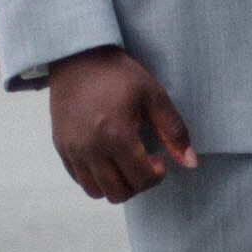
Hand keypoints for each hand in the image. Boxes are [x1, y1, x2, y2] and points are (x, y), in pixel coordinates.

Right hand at [47, 46, 196, 202]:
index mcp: (116, 135)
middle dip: (138, 184)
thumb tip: (191, 163)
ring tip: (125, 163)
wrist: (78, 59)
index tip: (158, 159)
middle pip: (118, 193)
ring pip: (96, 191)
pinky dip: (96, 178)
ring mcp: (72, 149)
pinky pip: (79, 179)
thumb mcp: (154, 97)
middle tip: (144, 163)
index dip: (157, 176)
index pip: (141, 179)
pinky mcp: (60, 147)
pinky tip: (108, 158)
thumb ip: (174, 132)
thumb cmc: (119, 76)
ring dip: (116, 185)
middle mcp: (90, 148)